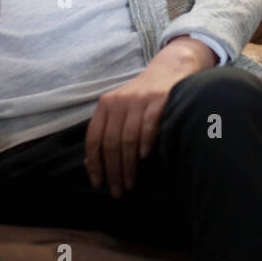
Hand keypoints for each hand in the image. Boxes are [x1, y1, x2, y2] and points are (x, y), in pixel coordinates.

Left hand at [84, 36, 217, 197]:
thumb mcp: (120, 109)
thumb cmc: (142, 97)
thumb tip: (91, 164)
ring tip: (130, 184)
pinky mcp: (159, 100)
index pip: (94, 138)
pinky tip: (144, 158)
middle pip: (111, 142)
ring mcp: (139, 100)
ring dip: (128, 165)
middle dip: (113, 170)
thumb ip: (107, 131)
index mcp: (105, 105)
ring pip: (128, 139)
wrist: (169, 69)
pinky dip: (144, 143)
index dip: (94, 163)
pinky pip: (148, 125)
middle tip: (117, 191)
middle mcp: (119, 102)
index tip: (98, 183)